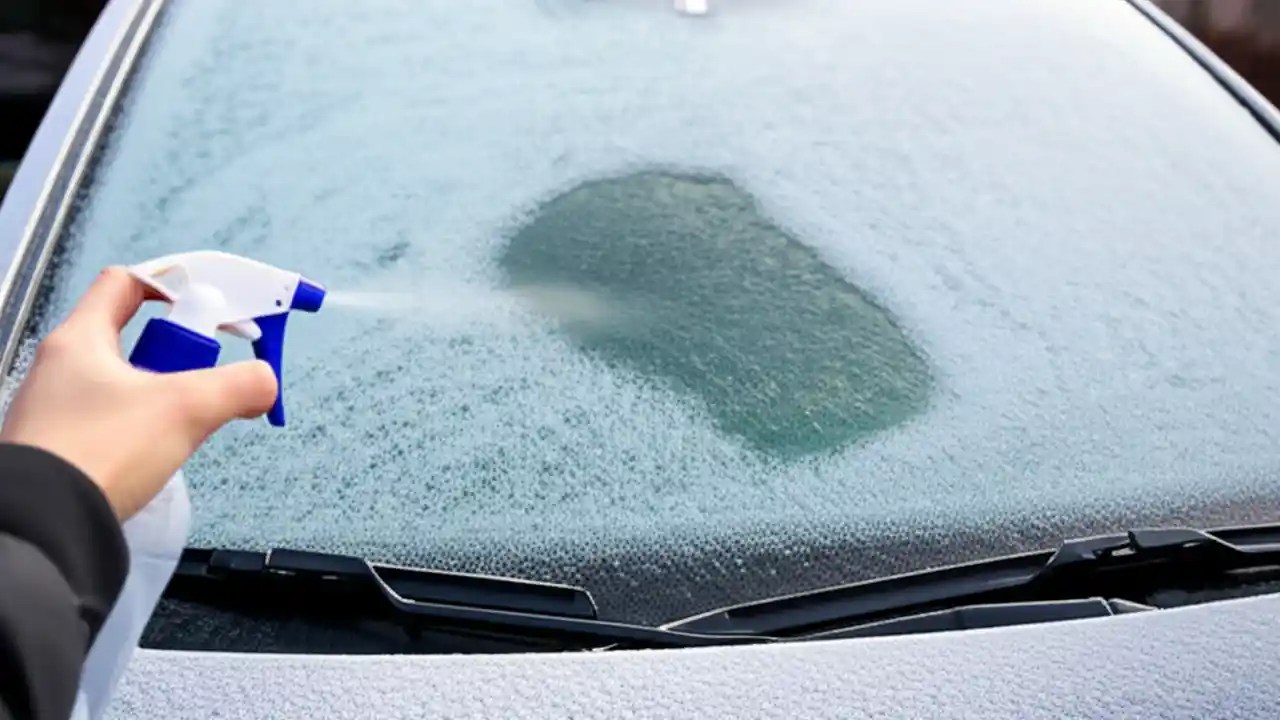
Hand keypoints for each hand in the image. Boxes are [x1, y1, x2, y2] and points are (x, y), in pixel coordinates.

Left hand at [0, 267, 277, 519]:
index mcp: (80, 339)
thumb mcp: (185, 409)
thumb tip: (264, 383)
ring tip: (183, 427)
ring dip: (163, 399)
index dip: (171, 286)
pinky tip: (157, 457)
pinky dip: (143, 433)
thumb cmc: (93, 455)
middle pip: (133, 338)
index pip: (126, 284)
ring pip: (127, 385)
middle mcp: (61, 369)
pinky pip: (113, 425)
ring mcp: (58, 411)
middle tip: (203, 378)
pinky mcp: (62, 450)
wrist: (43, 527)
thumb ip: (237, 387)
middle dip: (179, 356)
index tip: (207, 307)